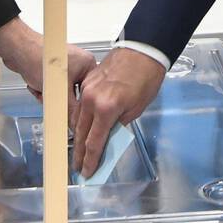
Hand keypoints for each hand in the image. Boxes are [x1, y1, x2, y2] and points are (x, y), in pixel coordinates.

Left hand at [0, 18, 97, 119]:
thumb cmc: (38, 58)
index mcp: (87, 64)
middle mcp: (78, 63)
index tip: (73, 116)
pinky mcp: (52, 69)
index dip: (80, 106)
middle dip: (59, 99)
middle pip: (74, 94)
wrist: (17, 50)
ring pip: (61, 92)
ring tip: (41, 90)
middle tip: (52, 100)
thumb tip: (75, 122)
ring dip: (49, 95)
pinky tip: (36, 86)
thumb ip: (70, 109)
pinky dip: (43, 90)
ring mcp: (64, 66)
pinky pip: (52, 87)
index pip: (90, 92)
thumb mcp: (59, 89)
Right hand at [72, 48, 165, 177]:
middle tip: (77, 167)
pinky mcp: (86, 82)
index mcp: (106, 109)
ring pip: (78, 119)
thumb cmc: (145, 78)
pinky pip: (80, 105)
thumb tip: (109, 134)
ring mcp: (86, 90)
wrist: (142, 51)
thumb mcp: (136, 108)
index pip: (95, 142)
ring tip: (78, 151)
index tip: (88, 172)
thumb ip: (119, 124)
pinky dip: (81, 119)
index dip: (91, 160)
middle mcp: (91, 100)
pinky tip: (82, 127)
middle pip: (81, 133)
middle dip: (80, 152)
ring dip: (78, 136)